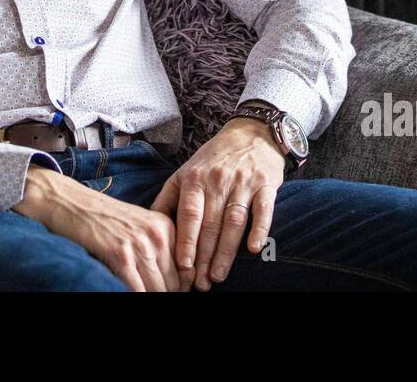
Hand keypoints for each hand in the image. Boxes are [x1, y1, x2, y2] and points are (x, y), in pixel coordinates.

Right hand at [14, 166, 185, 290]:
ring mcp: (139, 246)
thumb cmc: (104, 219)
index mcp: (165, 227)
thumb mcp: (140, 225)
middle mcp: (157, 235)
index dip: (180, 287)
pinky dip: (133, 294)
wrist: (74, 204)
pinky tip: (123, 290)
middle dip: (165, 293)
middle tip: (152, 293)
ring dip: (150, 295)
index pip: (186, 269)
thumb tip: (175, 282)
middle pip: (173, 283)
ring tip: (140, 291)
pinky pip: (137, 290)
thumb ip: (159, 247)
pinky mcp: (121, 256)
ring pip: (158, 290)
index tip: (171, 291)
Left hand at [149, 118, 285, 290]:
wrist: (251, 133)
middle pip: (211, 223)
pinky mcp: (266, 184)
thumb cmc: (213, 158)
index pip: (189, 214)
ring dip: (226, 251)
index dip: (186, 241)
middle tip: (200, 283)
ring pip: (234, 221)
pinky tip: (252, 248)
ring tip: (219, 275)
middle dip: (204, 256)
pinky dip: (259, 229)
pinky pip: (263, 209)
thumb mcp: (185, 171)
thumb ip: (168, 198)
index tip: (182, 266)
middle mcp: (218, 180)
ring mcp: (243, 182)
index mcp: (195, 178)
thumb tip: (150, 224)